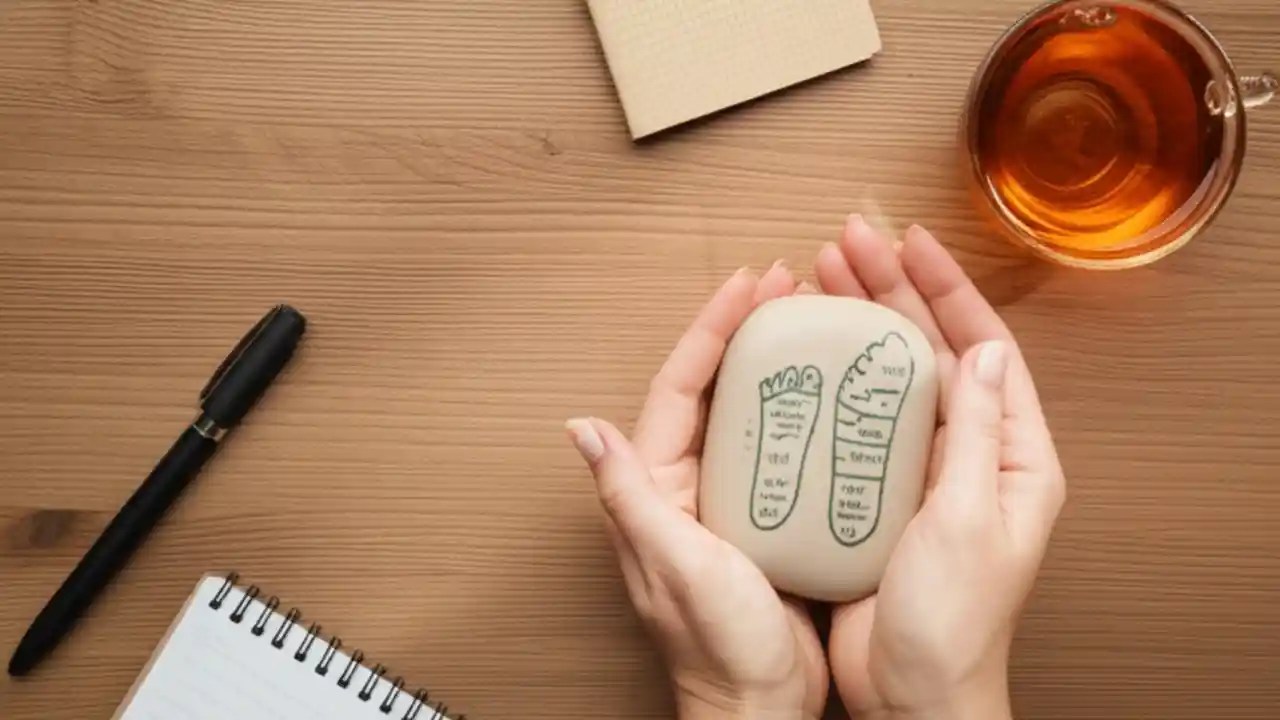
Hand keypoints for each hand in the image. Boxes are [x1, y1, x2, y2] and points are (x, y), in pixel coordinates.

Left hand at [567, 263, 827, 719]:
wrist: (761, 705)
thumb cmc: (718, 646)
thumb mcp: (675, 560)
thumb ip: (628, 494)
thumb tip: (582, 428)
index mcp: (658, 487)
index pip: (680, 389)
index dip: (710, 330)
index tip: (747, 286)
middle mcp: (685, 488)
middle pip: (714, 390)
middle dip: (744, 332)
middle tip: (786, 289)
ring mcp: (726, 503)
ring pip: (748, 414)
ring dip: (774, 365)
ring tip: (811, 324)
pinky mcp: (763, 521)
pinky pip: (779, 451)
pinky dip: (801, 415)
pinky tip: (835, 399)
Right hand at [815, 217, 1065, 719]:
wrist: (911, 694)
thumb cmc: (954, 624)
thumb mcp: (971, 518)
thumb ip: (977, 433)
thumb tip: (980, 351)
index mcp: (1014, 457)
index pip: (982, 348)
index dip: (947, 288)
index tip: (909, 242)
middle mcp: (971, 455)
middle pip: (930, 350)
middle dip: (891, 291)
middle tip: (846, 244)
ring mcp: (922, 471)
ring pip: (889, 377)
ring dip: (859, 326)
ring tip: (822, 279)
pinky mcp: (877, 493)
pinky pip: (859, 420)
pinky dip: (835, 381)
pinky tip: (806, 356)